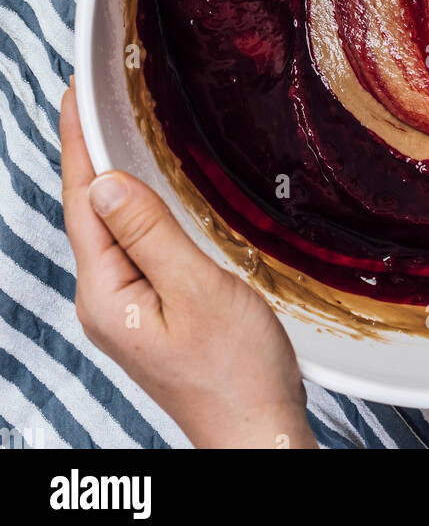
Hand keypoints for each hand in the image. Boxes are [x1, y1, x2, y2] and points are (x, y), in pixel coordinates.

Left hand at [61, 82, 317, 448]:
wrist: (258, 434)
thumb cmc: (236, 375)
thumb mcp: (197, 289)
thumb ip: (149, 233)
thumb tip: (106, 182)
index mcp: (107, 294)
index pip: (83, 201)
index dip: (78, 141)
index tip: (73, 91)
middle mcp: (105, 301)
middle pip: (88, 211)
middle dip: (88, 151)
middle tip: (90, 94)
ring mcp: (125, 308)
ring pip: (110, 227)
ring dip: (110, 177)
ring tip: (109, 128)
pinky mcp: (148, 312)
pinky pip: (130, 245)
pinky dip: (134, 207)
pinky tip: (143, 192)